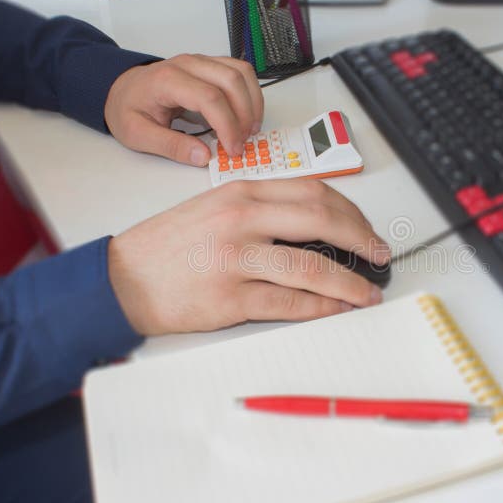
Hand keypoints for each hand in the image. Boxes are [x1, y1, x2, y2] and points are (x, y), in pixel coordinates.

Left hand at [104, 54, 262, 166]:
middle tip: (242, 143)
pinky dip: (250, 94)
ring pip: (241, 72)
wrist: (121, 89)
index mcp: (167, 80)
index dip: (227, 125)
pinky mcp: (210, 65)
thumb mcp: (138, 135)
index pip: (210, 97)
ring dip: (252, 103)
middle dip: (244, 115)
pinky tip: (247, 116)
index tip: (232, 150)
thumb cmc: (128, 109)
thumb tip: (203, 157)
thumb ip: (171, 146)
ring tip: (249, 131)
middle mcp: (188, 64)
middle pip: (231, 80)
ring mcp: (201, 61)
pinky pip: (240, 72)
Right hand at [108, 180, 390, 335]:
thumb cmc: (169, 245)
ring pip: (311, 266)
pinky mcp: (231, 298)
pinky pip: (289, 303)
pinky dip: (321, 307)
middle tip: (379, 256)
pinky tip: (337, 310)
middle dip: (361, 239)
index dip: (350, 212)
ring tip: (367, 293)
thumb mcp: (214, 208)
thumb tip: (315, 225)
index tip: (366, 227)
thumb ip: (261, 210)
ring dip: (349, 282)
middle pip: (321, 221)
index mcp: (241, 192)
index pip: (312, 192)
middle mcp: (242, 219)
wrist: (123, 279)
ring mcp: (237, 259)